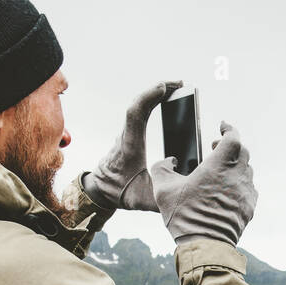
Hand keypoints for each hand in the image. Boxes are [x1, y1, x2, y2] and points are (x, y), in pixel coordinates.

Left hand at [83, 80, 182, 210]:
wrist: (100, 190)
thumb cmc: (121, 193)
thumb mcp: (144, 200)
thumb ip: (164, 195)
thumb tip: (184, 186)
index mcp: (130, 147)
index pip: (135, 115)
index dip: (149, 97)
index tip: (164, 87)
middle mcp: (126, 135)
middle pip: (139, 104)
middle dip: (158, 90)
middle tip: (180, 84)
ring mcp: (127, 132)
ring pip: (138, 105)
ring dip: (156, 94)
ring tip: (176, 87)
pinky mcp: (130, 133)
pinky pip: (140, 110)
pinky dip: (152, 100)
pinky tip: (165, 97)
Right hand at [149, 121, 256, 245]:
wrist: (205, 246)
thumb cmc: (184, 217)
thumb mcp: (163, 190)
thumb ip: (162, 168)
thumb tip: (168, 161)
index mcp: (218, 166)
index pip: (233, 137)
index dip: (228, 128)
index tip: (222, 126)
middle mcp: (237, 176)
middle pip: (242, 151)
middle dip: (230, 146)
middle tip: (216, 148)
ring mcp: (246, 192)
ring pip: (247, 169)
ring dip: (236, 164)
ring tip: (220, 170)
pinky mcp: (249, 207)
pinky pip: (249, 187)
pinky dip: (240, 182)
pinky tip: (228, 188)